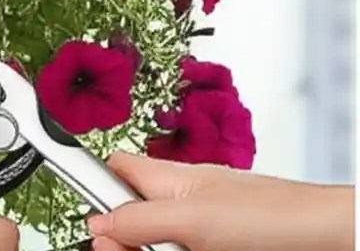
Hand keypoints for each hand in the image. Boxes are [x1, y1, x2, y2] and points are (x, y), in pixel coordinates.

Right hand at [87, 152, 354, 250]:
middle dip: (123, 241)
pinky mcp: (217, 249)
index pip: (116, 170)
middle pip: (131, 223)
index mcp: (170, 181)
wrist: (328, 239)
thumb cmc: (274, 217)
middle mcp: (182, 205)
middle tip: (123, 250)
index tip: (83, 211)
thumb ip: (140, 219)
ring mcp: (201, 233)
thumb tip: (98, 223)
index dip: (96, 185)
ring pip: (158, 245)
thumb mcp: (192, 218)